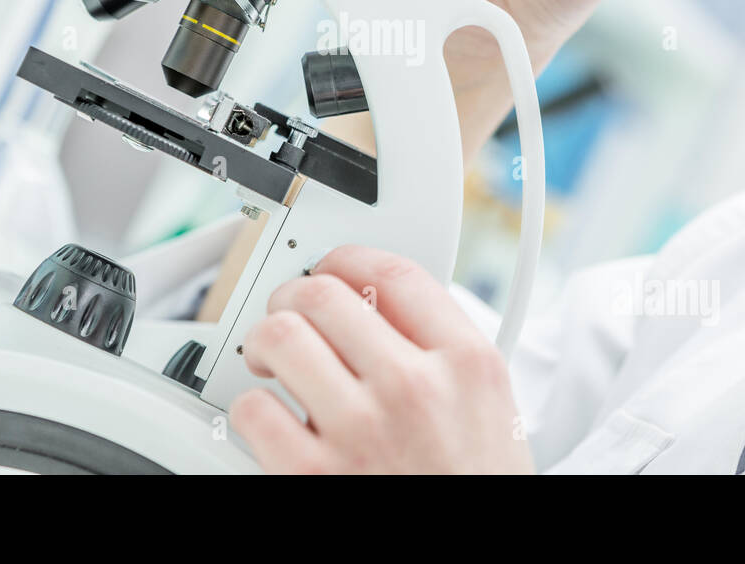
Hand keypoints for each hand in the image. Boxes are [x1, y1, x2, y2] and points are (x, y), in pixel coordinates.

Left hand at [228, 245, 533, 473]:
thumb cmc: (476, 487)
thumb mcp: (490, 409)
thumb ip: (444, 351)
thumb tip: (382, 305)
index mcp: (467, 363)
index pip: (395, 271)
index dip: (350, 257)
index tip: (334, 267)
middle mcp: (414, 388)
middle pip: (326, 293)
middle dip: (296, 297)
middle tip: (292, 316)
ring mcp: (362, 431)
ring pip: (282, 338)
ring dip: (266, 344)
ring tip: (273, 362)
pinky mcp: (314, 477)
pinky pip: (255, 411)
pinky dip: (253, 410)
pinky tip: (273, 419)